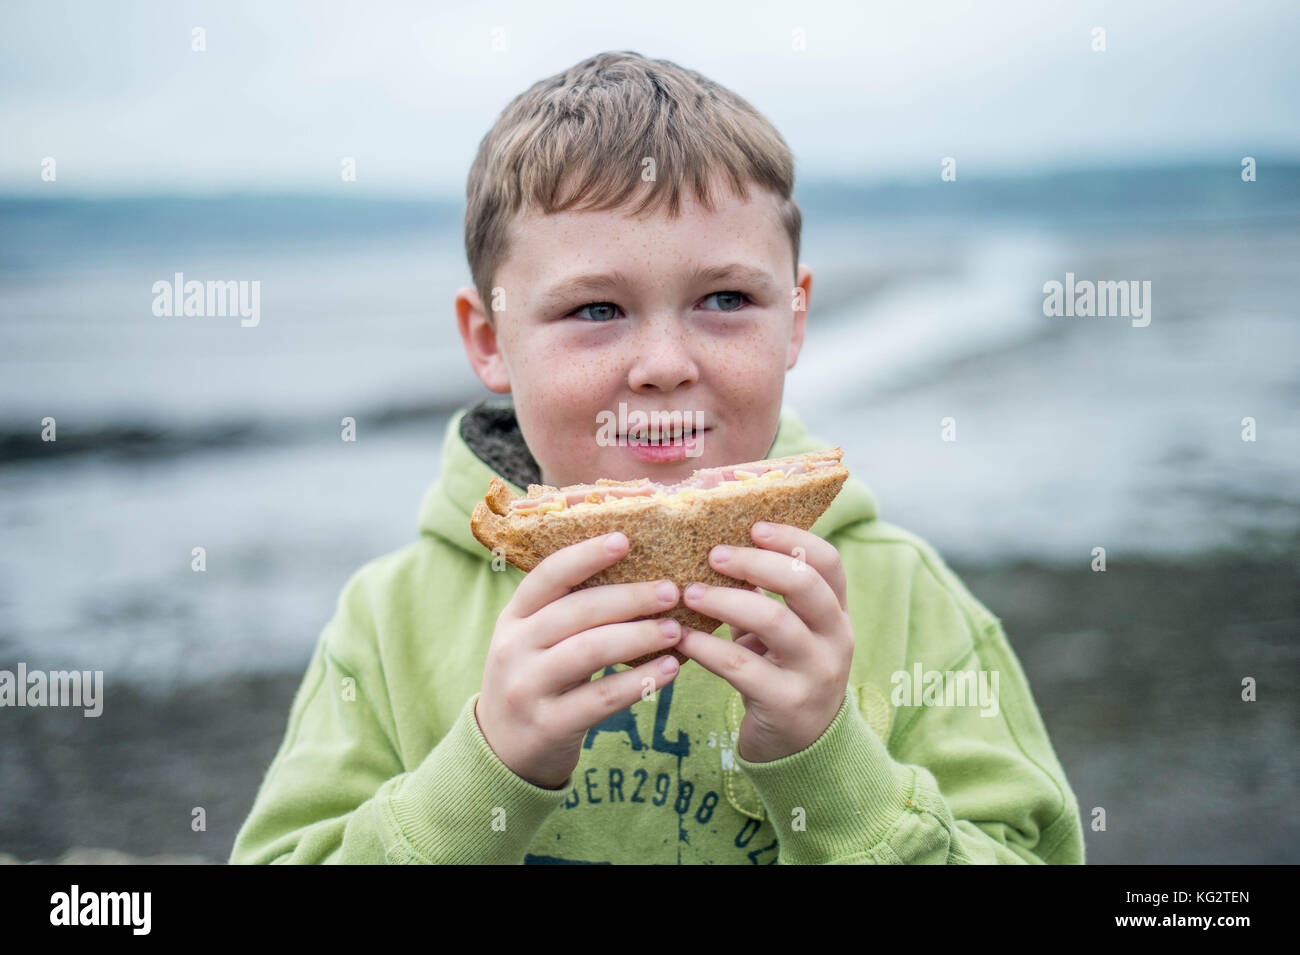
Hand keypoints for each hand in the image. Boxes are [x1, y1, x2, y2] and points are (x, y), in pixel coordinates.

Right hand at [475, 532, 682, 789]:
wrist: (501, 751)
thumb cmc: (534, 681)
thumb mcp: (532, 641)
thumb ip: (568, 612)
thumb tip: (638, 574)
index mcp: (513, 618)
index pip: (546, 576)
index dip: (585, 555)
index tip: (625, 540)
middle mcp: (514, 648)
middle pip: (576, 612)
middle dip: (629, 598)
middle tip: (671, 591)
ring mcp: (528, 687)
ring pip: (590, 651)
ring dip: (639, 636)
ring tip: (676, 630)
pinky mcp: (549, 724)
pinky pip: (601, 698)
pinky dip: (640, 681)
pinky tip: (671, 669)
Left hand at [676, 521, 853, 762]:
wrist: (802, 747)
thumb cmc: (781, 671)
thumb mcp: (784, 631)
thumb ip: (765, 593)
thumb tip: (716, 543)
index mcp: (836, 612)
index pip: (828, 562)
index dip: (792, 537)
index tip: (752, 527)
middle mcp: (835, 639)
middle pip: (806, 584)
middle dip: (756, 563)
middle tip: (713, 555)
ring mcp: (816, 673)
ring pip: (775, 622)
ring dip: (726, 601)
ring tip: (690, 593)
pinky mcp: (787, 704)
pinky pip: (742, 667)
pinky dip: (707, 647)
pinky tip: (682, 638)